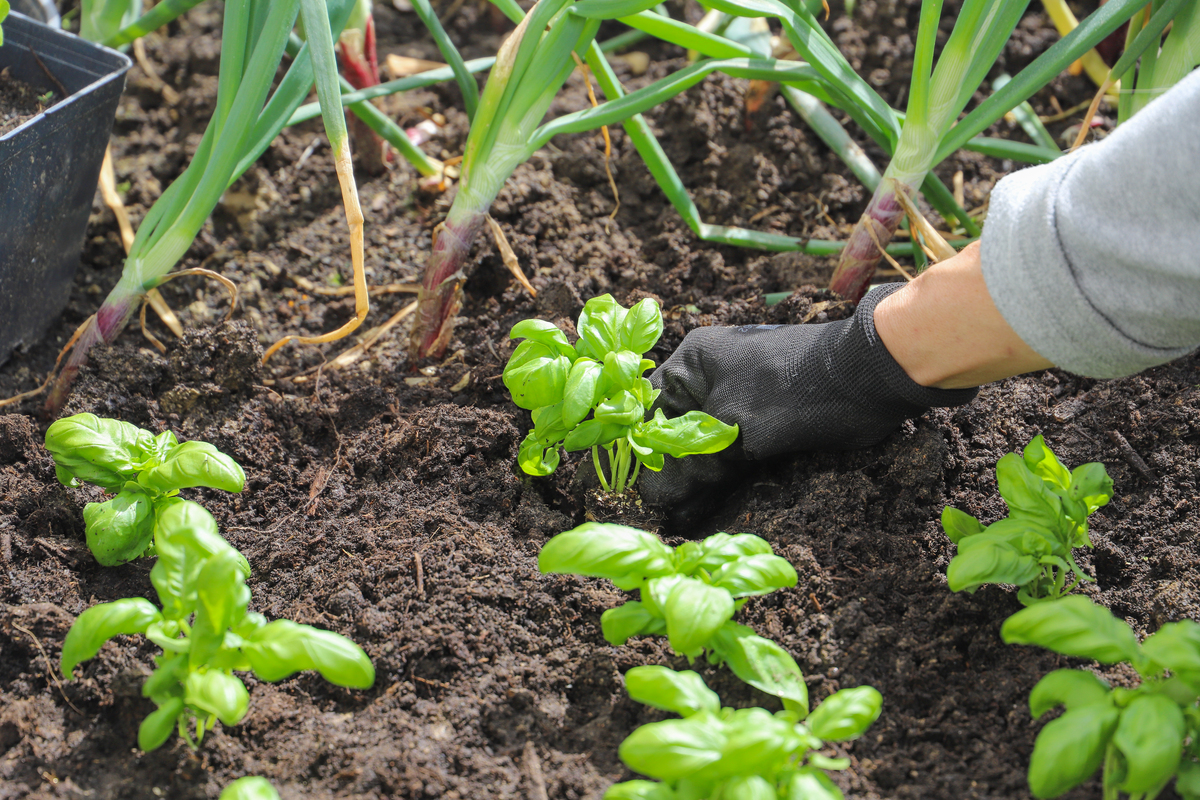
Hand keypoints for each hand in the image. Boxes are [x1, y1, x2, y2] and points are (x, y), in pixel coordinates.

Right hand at [639, 284, 977, 513]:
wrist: (869, 382)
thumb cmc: (793, 390)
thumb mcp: (733, 429)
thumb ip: (689, 465)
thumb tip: (649, 500)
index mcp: (693, 362)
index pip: (646, 411)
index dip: (636, 453)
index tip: (627, 493)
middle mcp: (708, 379)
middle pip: (671, 434)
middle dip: (663, 474)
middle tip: (649, 516)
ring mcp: (735, 403)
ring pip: (699, 450)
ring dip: (689, 485)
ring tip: (671, 522)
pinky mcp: (759, 427)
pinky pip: (726, 458)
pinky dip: (714, 483)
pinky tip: (698, 513)